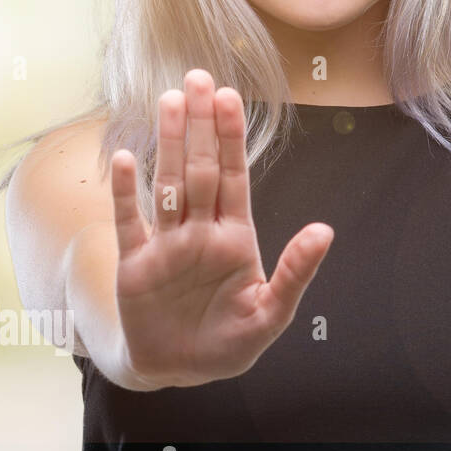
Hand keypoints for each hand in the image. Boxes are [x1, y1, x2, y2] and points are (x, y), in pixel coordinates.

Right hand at [109, 69, 332, 387]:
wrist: (181, 372)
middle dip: (202, 125)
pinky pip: (130, 222)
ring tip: (169, 100)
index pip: (235, 177)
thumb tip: (325, 230)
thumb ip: (296, 272)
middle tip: (198, 78)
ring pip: (168, 184)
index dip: (232, 138)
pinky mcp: (134, 265)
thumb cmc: (231, 343)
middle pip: (202, 168)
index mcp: (236, 237)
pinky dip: (126, 192)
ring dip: (169, 143)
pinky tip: (124, 157)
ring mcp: (166, 245)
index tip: (230, 99)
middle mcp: (201, 231)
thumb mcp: (273, 313)